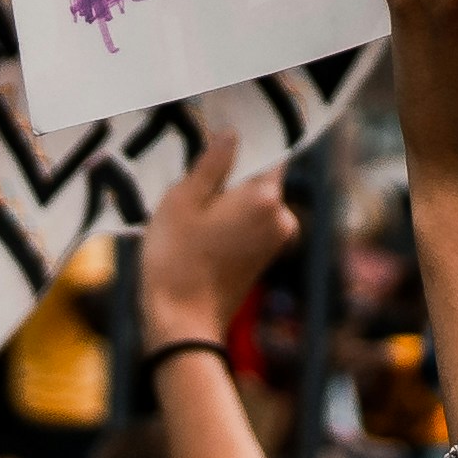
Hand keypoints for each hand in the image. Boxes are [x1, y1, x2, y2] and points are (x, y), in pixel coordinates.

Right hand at [131, 129, 294, 346]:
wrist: (182, 326)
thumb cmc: (177, 260)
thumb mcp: (183, 200)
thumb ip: (211, 163)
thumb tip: (232, 135)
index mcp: (266, 197)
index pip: (268, 149)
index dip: (244, 138)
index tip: (219, 131)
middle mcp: (280, 217)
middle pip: (257, 176)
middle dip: (226, 173)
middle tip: (190, 179)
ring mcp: (274, 241)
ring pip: (249, 201)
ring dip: (223, 198)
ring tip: (187, 209)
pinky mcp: (262, 259)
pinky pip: (247, 224)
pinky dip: (226, 220)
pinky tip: (195, 230)